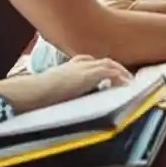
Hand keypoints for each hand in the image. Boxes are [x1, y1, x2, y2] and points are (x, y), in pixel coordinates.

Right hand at [0, 55, 131, 113]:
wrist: (34, 92)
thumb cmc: (37, 96)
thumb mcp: (52, 92)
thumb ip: (61, 94)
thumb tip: (62, 105)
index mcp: (68, 67)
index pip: (89, 62)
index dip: (100, 68)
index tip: (107, 75)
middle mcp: (78, 64)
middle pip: (103, 61)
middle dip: (115, 68)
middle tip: (125, 78)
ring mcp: (85, 67)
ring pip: (110, 65)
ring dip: (122, 73)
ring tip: (130, 83)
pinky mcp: (91, 74)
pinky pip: (112, 73)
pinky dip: (121, 78)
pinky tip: (128, 86)